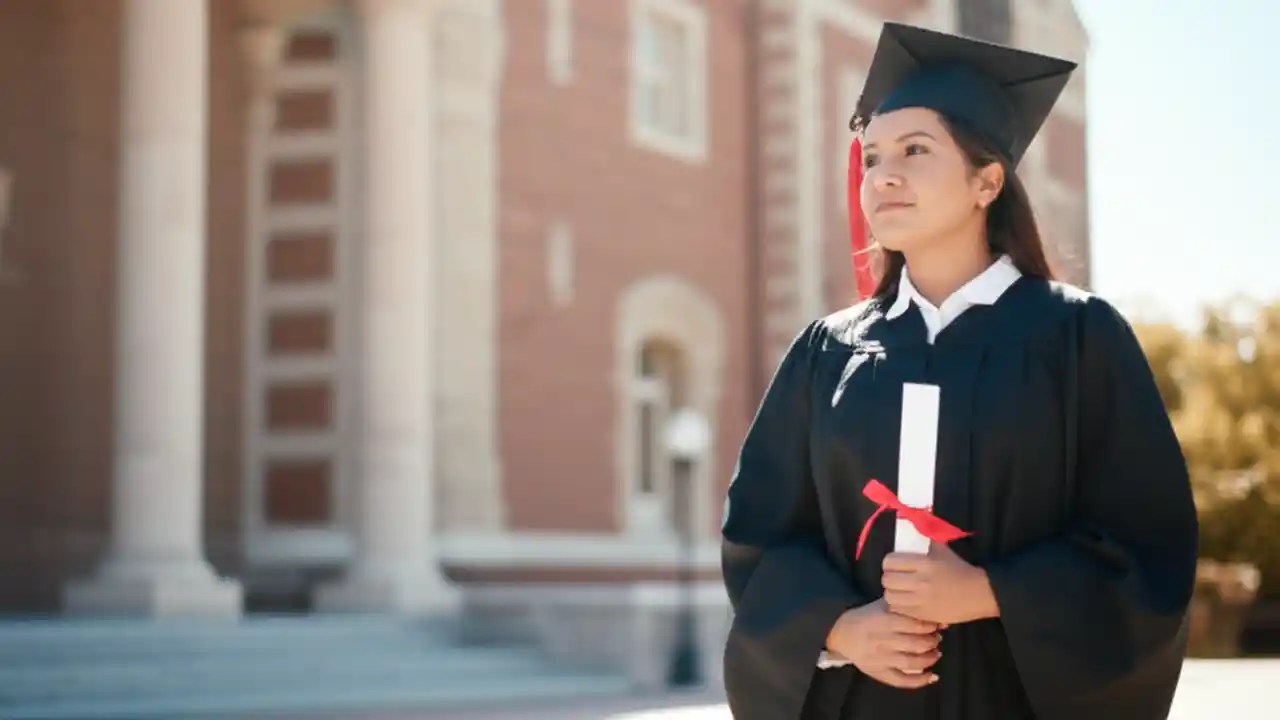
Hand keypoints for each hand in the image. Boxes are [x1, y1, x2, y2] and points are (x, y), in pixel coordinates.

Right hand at [825, 598, 942, 688]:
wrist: (841, 634)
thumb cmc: (866, 617)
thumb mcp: (883, 605)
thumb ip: (906, 608)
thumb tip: (936, 616)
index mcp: (883, 621)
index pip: (913, 625)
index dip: (929, 626)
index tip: (936, 625)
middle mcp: (882, 641)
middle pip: (915, 644)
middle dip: (931, 641)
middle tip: (936, 638)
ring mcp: (880, 659)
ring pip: (911, 662)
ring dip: (929, 659)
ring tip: (935, 653)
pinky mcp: (879, 673)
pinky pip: (901, 680)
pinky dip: (919, 681)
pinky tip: (932, 676)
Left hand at [882, 542, 999, 624]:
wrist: (980, 593)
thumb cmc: (960, 569)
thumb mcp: (943, 549)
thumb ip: (926, 537)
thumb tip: (915, 519)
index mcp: (925, 563)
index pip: (890, 562)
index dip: (890, 563)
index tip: (895, 565)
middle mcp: (920, 582)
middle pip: (887, 580)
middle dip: (889, 577)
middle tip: (897, 578)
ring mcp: (921, 601)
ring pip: (890, 597)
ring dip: (892, 592)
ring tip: (900, 591)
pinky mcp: (924, 615)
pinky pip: (899, 610)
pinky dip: (900, 606)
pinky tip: (908, 602)